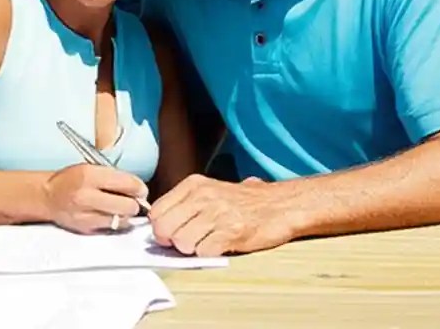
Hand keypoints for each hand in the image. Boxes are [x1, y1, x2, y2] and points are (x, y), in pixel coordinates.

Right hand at [43, 163, 147, 233]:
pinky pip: (111, 228)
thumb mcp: (91, 168)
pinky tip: (110, 215)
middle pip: (128, 206)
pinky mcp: (86, 229)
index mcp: (89, 175)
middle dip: (134, 204)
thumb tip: (138, 190)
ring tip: (121, 208)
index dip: (139, 188)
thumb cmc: (71, 180)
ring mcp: (85, 215)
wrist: (48, 197)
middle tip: (132, 201)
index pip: (127, 183)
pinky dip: (116, 223)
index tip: (141, 190)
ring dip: (126, 215)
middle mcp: (87, 196)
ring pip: (122, 220)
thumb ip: (114, 177)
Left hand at [147, 173, 291, 256]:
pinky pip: (205, 252)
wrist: (282, 204)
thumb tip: (160, 222)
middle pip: (165, 229)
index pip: (157, 212)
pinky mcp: (232, 233)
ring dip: (192, 250)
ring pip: (182, 242)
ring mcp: (217, 214)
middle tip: (186, 243)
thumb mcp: (211, 190)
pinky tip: (220, 246)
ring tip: (207, 243)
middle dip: (172, 242)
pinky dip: (209, 254)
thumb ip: (186, 204)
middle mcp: (203, 197)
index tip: (171, 233)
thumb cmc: (246, 202)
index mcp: (194, 185)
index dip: (161, 228)